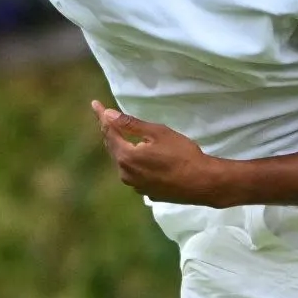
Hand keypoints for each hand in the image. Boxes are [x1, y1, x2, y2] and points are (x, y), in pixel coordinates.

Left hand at [91, 101, 229, 203]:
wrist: (202, 183)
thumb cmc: (182, 154)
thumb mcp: (158, 133)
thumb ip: (131, 124)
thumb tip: (108, 114)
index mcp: (126, 157)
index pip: (109, 132)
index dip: (102, 117)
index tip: (95, 104)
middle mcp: (125, 174)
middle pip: (113, 149)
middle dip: (110, 132)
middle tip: (106, 117)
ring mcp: (136, 186)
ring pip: (123, 163)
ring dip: (121, 148)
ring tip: (121, 136)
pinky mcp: (148, 193)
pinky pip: (135, 174)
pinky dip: (134, 163)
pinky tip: (141, 158)